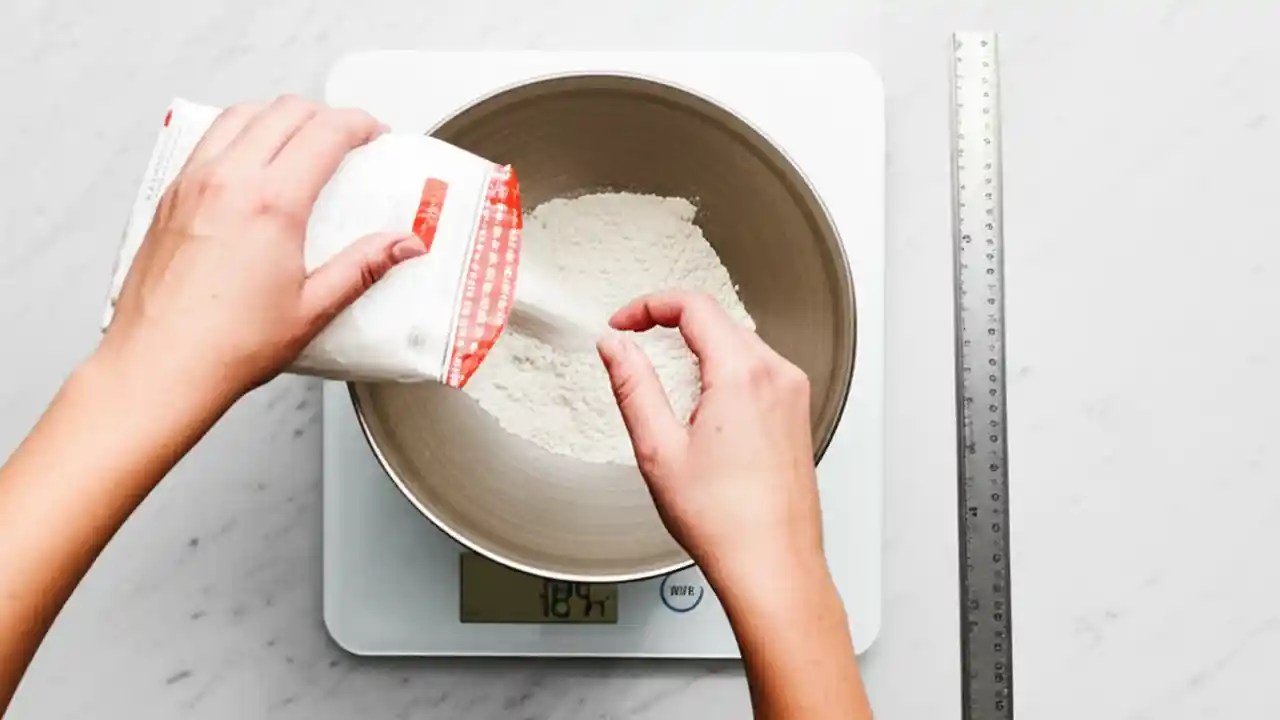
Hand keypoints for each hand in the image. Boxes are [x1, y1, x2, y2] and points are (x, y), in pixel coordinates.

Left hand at [101, 95, 424, 399]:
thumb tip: (404, 245)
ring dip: (279, 116)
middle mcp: (228, 181)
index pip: (324, 132)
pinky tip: (253, 162)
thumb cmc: (227, 346)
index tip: (373, 134)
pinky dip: (240, 133)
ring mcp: (193, 184)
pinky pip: (209, 139)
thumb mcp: (313, 308)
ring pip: (242, 114)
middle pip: (284, 111)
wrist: (158, 366)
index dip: (359, 124)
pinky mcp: (170, 196)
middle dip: (324, 115)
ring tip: (300, 140)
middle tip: (346, 137)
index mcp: (271, 204)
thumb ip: (364, 266)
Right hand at [596, 291, 824, 587]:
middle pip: (718, 320)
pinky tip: (702, 408)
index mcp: (742, 375)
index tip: (622, 325)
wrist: (772, 565)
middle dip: (671, 325)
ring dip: (698, 347)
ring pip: (739, 343)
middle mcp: (777, 375)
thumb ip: (632, 386)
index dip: (648, 306)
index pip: (693, 306)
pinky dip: (724, 371)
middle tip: (633, 345)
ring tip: (664, 382)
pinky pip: (758, 371)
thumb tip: (614, 346)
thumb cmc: (722, 520)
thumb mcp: (658, 448)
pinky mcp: (797, 414)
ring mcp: (793, 394)